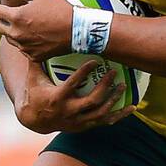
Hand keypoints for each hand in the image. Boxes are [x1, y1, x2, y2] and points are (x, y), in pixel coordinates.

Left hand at [0, 0, 75, 60]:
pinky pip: (22, 48)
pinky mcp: (33, 56)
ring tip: (16, 23)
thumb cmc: (58, 9)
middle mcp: (17, 34)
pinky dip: (22, 41)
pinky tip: (29, 34)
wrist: (77, 30)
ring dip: (9, 30)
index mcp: (16, 17)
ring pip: (9, 38)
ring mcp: (24, 47)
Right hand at [15, 58, 134, 133]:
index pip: (72, 84)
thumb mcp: (34, 78)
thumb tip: (37, 39)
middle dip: (104, 87)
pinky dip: (119, 115)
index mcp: (57, 99)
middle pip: (91, 101)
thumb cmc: (35, 93)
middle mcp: (68, 112)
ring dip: (113, 100)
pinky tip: (132, 107)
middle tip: (114, 73)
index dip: (84, 72)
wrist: (34, 120)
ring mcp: (77, 121)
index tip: (95, 60)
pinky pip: (105, 122)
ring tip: (123, 86)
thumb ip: (36, 60)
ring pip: (100, 113)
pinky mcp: (84, 126)